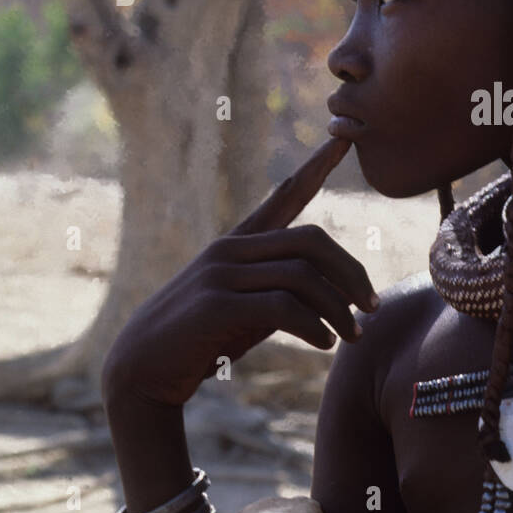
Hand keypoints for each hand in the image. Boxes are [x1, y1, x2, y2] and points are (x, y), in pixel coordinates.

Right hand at [102, 136, 377, 407]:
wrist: (140, 372)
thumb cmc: (200, 340)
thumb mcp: (246, 309)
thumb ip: (282, 291)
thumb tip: (337, 294)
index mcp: (238, 244)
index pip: (285, 196)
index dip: (315, 168)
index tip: (343, 140)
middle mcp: (229, 249)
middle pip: (311, 240)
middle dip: (351, 273)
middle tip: (371, 306)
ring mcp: (219, 274)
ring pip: (303, 275)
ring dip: (337, 309)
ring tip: (352, 335)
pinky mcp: (214, 305)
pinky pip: (282, 307)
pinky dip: (313, 326)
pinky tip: (323, 344)